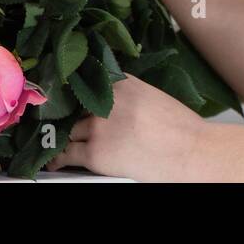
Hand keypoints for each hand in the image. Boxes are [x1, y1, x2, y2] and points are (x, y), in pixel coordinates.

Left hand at [45, 74, 205, 181]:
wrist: (190, 150)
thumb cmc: (181, 128)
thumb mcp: (153, 97)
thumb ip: (129, 96)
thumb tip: (117, 108)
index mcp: (122, 83)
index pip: (89, 82)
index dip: (78, 93)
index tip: (72, 99)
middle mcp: (104, 100)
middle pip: (76, 107)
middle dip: (74, 117)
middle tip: (70, 124)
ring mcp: (96, 126)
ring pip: (69, 130)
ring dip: (66, 137)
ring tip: (61, 143)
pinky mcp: (94, 152)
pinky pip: (66, 155)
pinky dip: (57, 159)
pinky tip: (54, 161)